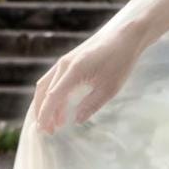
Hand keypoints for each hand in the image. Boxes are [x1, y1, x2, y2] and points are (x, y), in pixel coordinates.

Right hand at [30, 23, 148, 135]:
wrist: (126, 36)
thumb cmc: (120, 61)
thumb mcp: (109, 88)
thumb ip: (91, 105)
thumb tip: (76, 120)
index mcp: (73, 71)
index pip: (52, 97)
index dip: (46, 115)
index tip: (44, 131)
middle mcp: (64, 65)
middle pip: (44, 91)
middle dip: (42, 112)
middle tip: (47, 131)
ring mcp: (65, 61)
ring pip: (47, 85)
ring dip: (47, 104)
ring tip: (55, 124)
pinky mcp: (70, 61)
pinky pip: (55, 80)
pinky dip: (54, 95)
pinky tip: (62, 108)